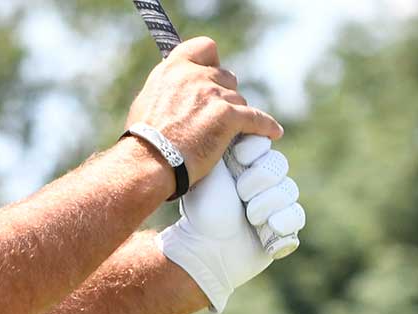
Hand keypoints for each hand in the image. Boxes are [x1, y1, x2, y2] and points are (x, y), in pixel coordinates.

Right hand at [126, 37, 282, 183]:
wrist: (149, 161)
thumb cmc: (143, 139)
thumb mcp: (147, 100)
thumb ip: (168, 87)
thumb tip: (178, 89)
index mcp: (174, 68)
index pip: (206, 48)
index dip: (212, 62)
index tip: (211, 74)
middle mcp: (196, 76)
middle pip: (226, 77)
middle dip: (223, 94)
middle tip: (214, 115)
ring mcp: (214, 95)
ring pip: (239, 100)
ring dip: (234, 114)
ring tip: (223, 135)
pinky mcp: (229, 116)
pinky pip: (256, 119)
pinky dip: (265, 126)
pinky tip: (273, 132)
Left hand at [157, 135, 305, 311]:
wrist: (201, 248)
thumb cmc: (201, 211)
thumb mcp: (209, 172)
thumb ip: (222, 144)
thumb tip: (230, 113)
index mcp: (243, 167)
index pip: (264, 146)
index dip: (254, 151)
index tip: (237, 156)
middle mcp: (261, 184)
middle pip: (278, 165)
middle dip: (258, 179)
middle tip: (240, 193)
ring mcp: (273, 205)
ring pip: (288, 190)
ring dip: (266, 203)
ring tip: (248, 216)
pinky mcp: (282, 228)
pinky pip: (296, 216)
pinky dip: (281, 222)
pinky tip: (265, 228)